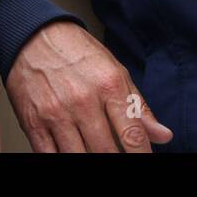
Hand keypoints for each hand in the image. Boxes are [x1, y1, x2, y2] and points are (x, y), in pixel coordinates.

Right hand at [6, 21, 171, 151]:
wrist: (33, 35)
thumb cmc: (76, 52)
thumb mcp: (115, 70)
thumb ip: (138, 106)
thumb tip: (163, 136)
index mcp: (108, 85)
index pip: (133, 135)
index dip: (141, 156)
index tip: (144, 161)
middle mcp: (83, 101)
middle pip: (106, 151)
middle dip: (115, 159)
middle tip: (117, 154)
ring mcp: (56, 113)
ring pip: (79, 157)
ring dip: (89, 160)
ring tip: (94, 151)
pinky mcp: (33, 122)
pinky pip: (49, 156)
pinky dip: (62, 159)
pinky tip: (72, 152)